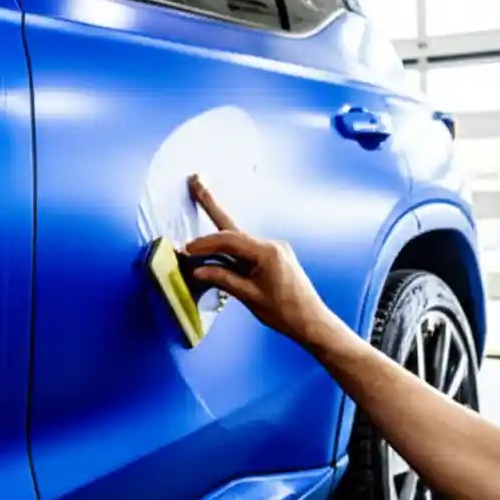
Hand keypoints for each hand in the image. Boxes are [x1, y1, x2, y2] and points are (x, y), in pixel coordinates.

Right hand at [185, 175, 338, 342]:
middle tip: (195, 179)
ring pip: (239, 238)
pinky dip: (230, 247)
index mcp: (267, 252)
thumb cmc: (284, 312)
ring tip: (201, 196)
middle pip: (233, 226)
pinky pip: (247, 248)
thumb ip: (224, 279)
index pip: (229, 241)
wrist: (312, 320)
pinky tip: (216, 246)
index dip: (205, 244)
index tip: (187, 249)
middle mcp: (272, 245)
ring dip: (218, 229)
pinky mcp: (275, 256)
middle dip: (212, 203)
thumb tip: (198, 269)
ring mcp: (275, 249)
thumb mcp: (250, 297)